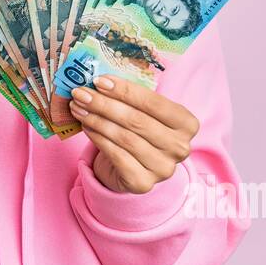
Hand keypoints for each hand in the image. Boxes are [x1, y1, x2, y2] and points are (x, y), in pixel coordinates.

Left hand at [69, 75, 198, 193]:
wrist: (134, 169)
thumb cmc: (139, 132)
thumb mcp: (143, 112)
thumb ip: (130, 98)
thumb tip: (99, 82)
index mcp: (187, 124)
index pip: (154, 103)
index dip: (125, 91)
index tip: (99, 81)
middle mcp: (180, 147)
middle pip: (136, 120)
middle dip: (104, 104)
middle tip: (80, 93)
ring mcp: (163, 168)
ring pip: (124, 138)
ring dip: (97, 120)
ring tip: (78, 108)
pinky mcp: (143, 183)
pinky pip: (116, 155)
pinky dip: (98, 138)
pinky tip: (86, 126)